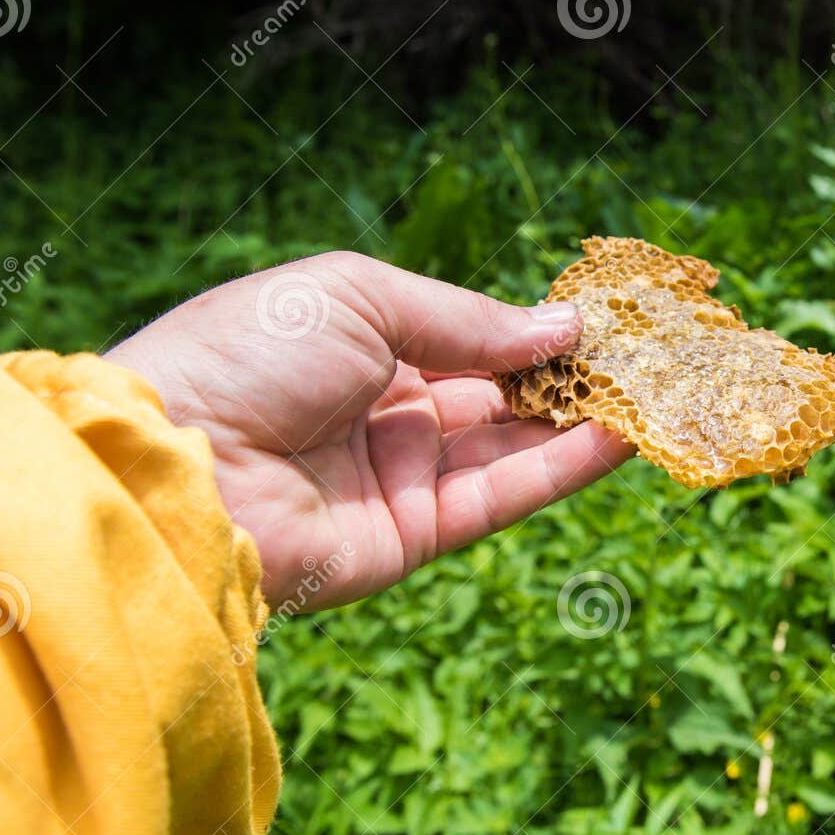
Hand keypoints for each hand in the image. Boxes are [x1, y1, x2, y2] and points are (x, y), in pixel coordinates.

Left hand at [104, 251, 632, 609]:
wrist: (179, 462)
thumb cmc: (250, 354)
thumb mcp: (361, 298)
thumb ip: (470, 320)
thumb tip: (564, 326)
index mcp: (360, 345)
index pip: (469, 338)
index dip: (533, 329)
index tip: (603, 317)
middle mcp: (385, 412)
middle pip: (499, 395)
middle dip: (570, 376)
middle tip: (648, 356)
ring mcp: (401, 477)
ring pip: (513, 447)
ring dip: (584, 420)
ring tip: (655, 392)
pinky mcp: (414, 536)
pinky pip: (503, 495)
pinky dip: (565, 467)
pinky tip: (621, 435)